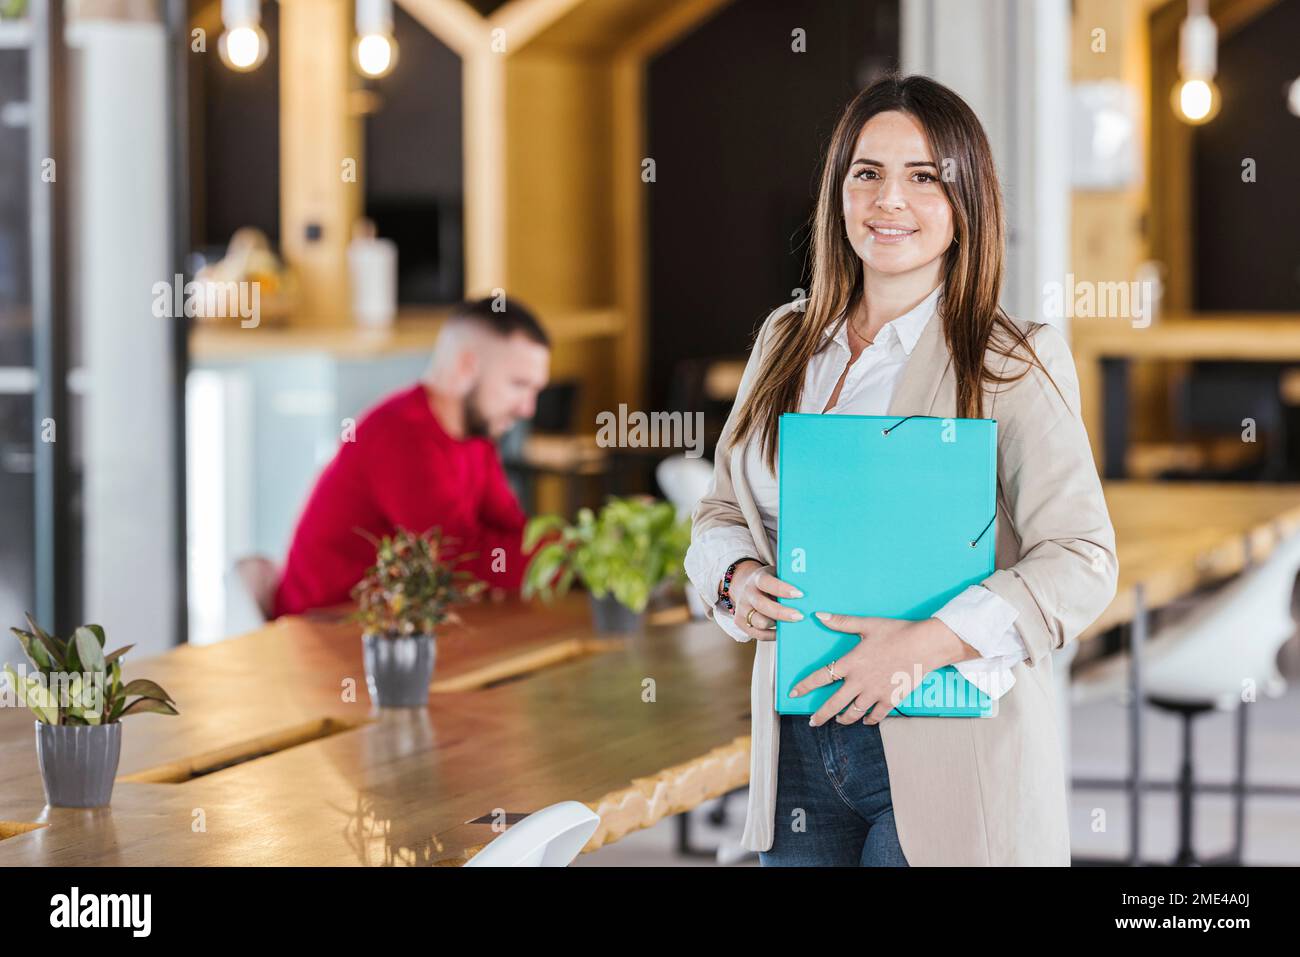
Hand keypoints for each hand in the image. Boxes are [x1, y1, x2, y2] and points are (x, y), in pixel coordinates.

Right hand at [728, 561, 803, 640]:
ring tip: (792, 624)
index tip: (800, 594)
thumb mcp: (777, 574)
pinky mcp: (741, 622)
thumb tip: (813, 589)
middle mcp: (747, 594)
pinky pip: (758, 634)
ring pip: (759, 622)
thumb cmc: (769, 582)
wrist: (745, 585)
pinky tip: (783, 632)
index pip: (767, 583)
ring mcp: (742, 609)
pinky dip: (772, 635)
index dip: (782, 589)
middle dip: (782, 613)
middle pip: (762, 605)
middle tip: (800, 616)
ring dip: (777, 625)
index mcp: (757, 579)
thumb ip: (789, 580)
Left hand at [790, 614, 957, 725]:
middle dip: (821, 715)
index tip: (794, 693)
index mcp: (851, 663)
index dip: (805, 686)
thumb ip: (841, 622)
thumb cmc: (897, 632)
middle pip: (834, 704)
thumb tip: (820, 615)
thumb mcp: (867, 624)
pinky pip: (876, 716)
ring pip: (854, 714)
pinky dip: (869, 720)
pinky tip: (865, 720)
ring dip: (843, 719)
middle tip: (813, 722)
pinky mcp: (891, 700)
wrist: (925, 645)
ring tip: (838, 721)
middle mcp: (860, 682)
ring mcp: (875, 693)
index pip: (821, 677)